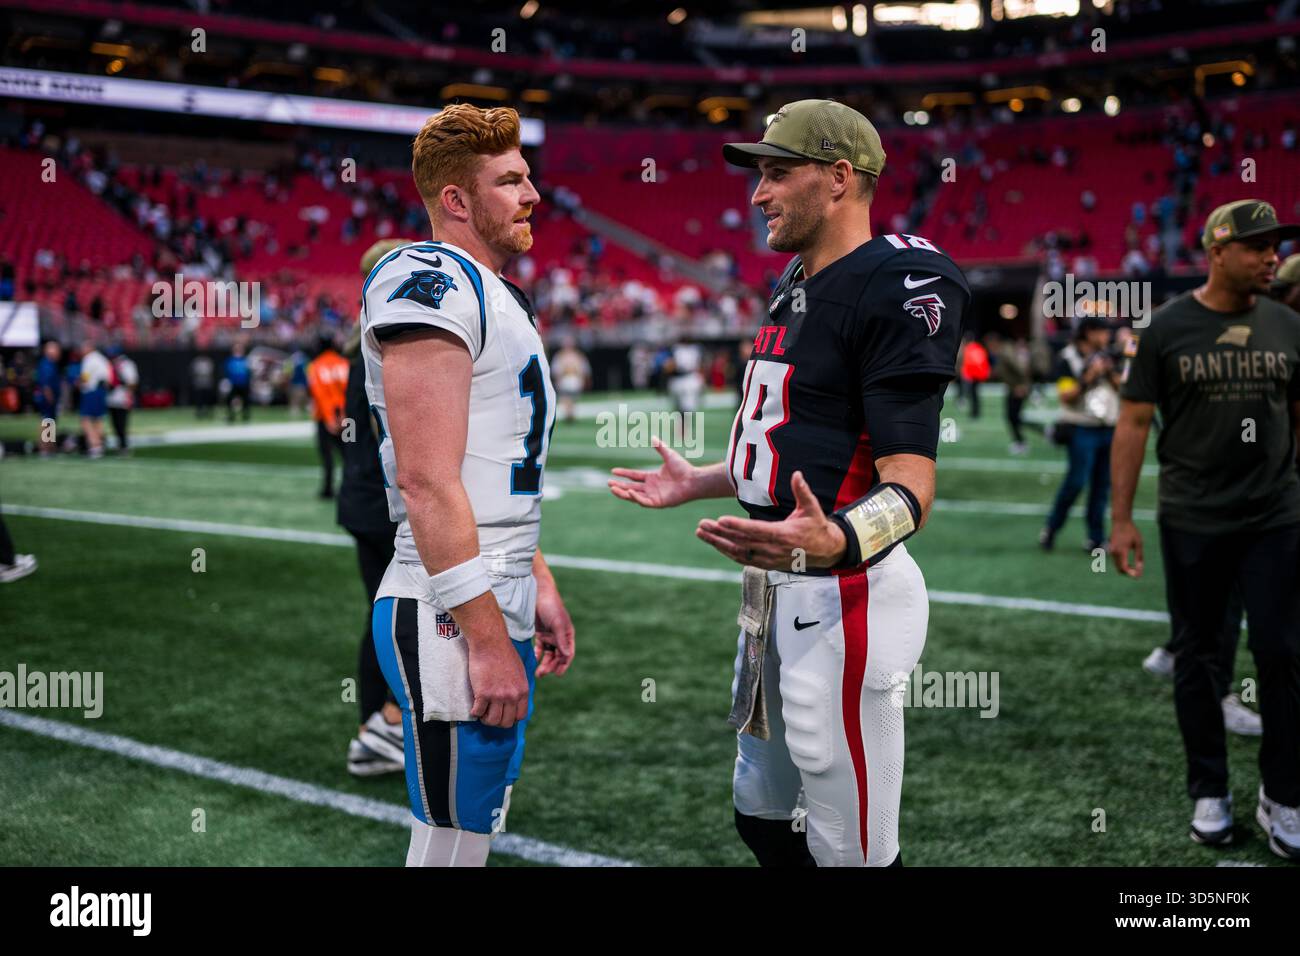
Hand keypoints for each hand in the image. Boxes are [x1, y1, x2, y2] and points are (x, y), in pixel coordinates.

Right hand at [467, 635, 529, 727]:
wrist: (490, 642)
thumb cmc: (503, 653)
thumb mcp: (519, 671)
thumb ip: (518, 687)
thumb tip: (515, 699)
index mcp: (523, 691)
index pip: (520, 716)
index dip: (511, 718)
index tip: (503, 714)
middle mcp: (512, 696)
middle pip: (506, 722)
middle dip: (497, 721)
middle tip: (490, 713)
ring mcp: (498, 696)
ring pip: (492, 721)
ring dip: (485, 718)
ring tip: (481, 711)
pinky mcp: (483, 693)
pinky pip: (477, 712)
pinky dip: (474, 711)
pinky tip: (474, 705)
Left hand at [533, 577, 574, 676]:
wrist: (538, 592)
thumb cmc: (551, 606)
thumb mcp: (557, 623)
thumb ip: (561, 640)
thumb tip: (567, 656)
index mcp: (568, 635)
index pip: (567, 654)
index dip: (564, 665)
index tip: (557, 674)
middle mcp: (560, 637)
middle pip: (557, 656)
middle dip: (551, 666)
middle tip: (541, 674)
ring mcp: (550, 635)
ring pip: (548, 654)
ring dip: (544, 663)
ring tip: (538, 672)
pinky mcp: (540, 633)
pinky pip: (540, 647)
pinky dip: (538, 654)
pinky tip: (534, 660)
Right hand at [608, 438, 697, 507]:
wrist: (693, 479)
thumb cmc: (683, 468)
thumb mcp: (669, 455)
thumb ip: (660, 447)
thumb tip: (653, 437)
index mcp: (652, 478)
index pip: (634, 476)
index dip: (623, 474)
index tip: (613, 471)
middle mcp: (651, 488)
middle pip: (631, 487)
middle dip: (619, 486)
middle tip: (609, 483)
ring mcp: (654, 496)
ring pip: (634, 496)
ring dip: (623, 493)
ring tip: (613, 489)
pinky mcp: (658, 503)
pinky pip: (644, 501)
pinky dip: (636, 497)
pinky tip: (629, 492)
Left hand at [696, 471, 845, 569]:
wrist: (825, 552)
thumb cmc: (816, 526)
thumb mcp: (813, 508)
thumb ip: (803, 491)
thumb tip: (797, 474)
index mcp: (784, 534)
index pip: (756, 530)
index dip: (737, 526)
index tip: (720, 520)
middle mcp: (773, 549)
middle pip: (741, 542)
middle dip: (719, 534)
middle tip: (702, 525)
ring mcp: (768, 559)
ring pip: (738, 552)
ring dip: (718, 543)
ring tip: (701, 533)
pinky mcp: (766, 564)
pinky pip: (742, 559)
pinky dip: (727, 551)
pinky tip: (714, 542)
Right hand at [1110, 518, 1143, 577]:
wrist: (1120, 521)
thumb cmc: (1131, 531)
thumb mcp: (1138, 543)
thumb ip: (1139, 557)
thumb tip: (1140, 569)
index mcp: (1122, 551)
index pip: (1124, 567)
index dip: (1131, 573)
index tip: (1138, 576)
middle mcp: (1114, 552)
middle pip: (1119, 569)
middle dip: (1128, 572)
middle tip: (1137, 572)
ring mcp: (1111, 551)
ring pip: (1117, 565)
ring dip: (1124, 568)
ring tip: (1134, 567)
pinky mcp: (1110, 549)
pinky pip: (1115, 561)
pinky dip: (1121, 564)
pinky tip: (1128, 562)